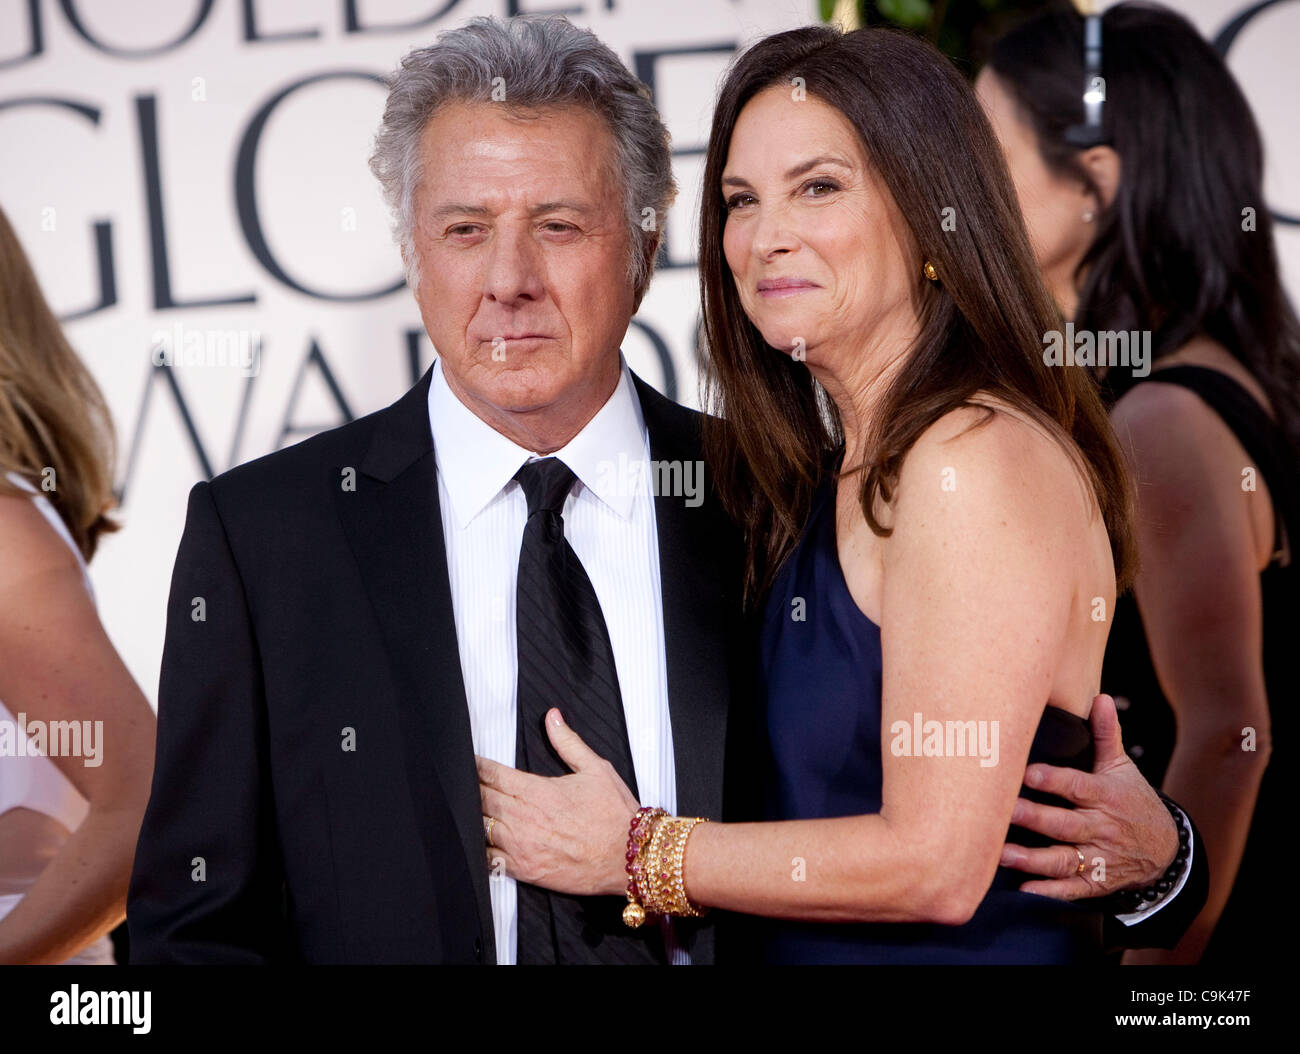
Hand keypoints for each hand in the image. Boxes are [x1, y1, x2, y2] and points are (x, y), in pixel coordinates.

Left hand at [476, 708, 638, 897]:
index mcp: (538, 791)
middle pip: (480, 799)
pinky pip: (488, 860)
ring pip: (480, 828)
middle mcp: (524, 818)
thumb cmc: (615, 814)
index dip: (476, 766)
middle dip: (469, 789)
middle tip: (459, 782)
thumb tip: (552, 717)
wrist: (629, 856)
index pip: (492, 774)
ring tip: (464, 809)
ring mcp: (522, 846)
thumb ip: (568, 742)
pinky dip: (479, 849)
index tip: (468, 761)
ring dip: (471, 817)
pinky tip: (476, 841)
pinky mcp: (525, 871)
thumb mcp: (596, 769)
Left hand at [999, 694, 1178, 899]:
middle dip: (1035, 818)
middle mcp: (1101, 827)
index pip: (1077, 786)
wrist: (1166, 850)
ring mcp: (1100, 857)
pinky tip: (1025, 891)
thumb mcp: (1122, 767)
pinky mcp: (1097, 882)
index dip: (1053, 780)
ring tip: (1001, 854)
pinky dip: (1050, 892)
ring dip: (1032, 859)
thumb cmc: (1132, 800)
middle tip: (1002, 813)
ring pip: (1064, 858)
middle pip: (1065, 824)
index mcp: (1105, 795)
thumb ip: (1106, 734)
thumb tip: (1099, 696)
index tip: (1027, 773)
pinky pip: (1072, 888)